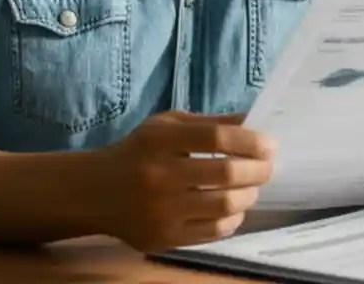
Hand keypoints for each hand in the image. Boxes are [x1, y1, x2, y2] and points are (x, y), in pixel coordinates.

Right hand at [89, 111, 275, 252]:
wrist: (94, 192)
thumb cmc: (139, 152)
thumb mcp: (167, 126)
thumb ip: (211, 123)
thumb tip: (256, 123)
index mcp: (159, 140)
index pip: (217, 137)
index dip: (251, 140)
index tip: (270, 145)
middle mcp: (159, 176)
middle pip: (226, 172)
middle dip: (258, 169)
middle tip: (268, 166)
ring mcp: (160, 211)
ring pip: (225, 204)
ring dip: (249, 193)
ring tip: (251, 186)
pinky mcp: (163, 238)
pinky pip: (214, 231)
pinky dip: (233, 218)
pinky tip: (234, 207)